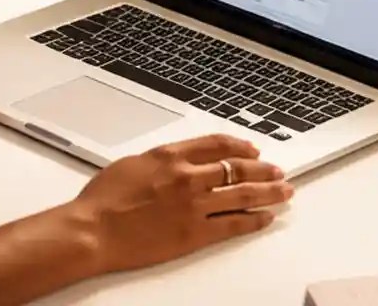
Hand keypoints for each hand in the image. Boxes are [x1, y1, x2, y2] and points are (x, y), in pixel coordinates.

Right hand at [70, 134, 291, 272]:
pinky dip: (253, 221)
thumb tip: (178, 161)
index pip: (216, 144)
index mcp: (169, 156)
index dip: (239, 145)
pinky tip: (265, 218)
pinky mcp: (195, 234)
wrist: (94, 230)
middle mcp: (187, 177)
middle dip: (262, 168)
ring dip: (268, 192)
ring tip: (283, 191)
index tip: (252, 148)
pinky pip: (233, 225)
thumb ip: (160, 160)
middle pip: (237, 168)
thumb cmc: (104, 200)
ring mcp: (193, 206)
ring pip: (243, 195)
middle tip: (277, 170)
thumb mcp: (132, 164)